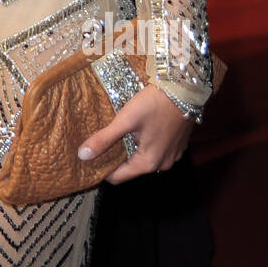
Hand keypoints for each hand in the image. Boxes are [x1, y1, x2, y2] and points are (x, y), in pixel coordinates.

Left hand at [78, 83, 193, 183]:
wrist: (185, 89)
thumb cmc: (155, 104)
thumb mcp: (125, 120)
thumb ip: (104, 139)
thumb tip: (82, 156)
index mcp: (147, 163)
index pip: (117, 178)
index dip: (101, 169)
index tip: (88, 158)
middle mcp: (162, 165)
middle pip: (130, 168)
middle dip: (114, 157)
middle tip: (99, 142)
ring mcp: (172, 155)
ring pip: (143, 158)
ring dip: (129, 150)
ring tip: (116, 134)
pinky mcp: (177, 145)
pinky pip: (155, 150)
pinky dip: (144, 144)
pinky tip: (136, 130)